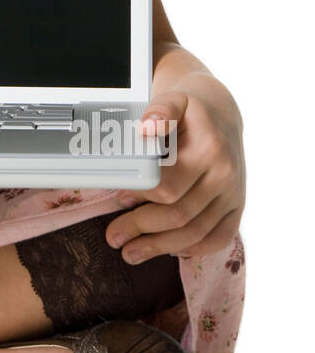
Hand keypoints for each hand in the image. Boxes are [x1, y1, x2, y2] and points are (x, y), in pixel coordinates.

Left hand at [104, 82, 244, 262]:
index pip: (168, 188)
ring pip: (195, 233)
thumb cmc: (191, 110)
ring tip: (130, 253)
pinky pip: (219, 238)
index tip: (119, 199)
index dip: (140, 197)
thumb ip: (160, 111)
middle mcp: (225, 176)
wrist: (221, 114)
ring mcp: (234, 194)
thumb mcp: (174, 99)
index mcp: (209, 150)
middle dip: (141, 228)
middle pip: (179, 215)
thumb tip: (148, 127)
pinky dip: (193, 250)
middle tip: (114, 236)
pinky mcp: (238, 207)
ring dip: (160, 247)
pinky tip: (169, 251)